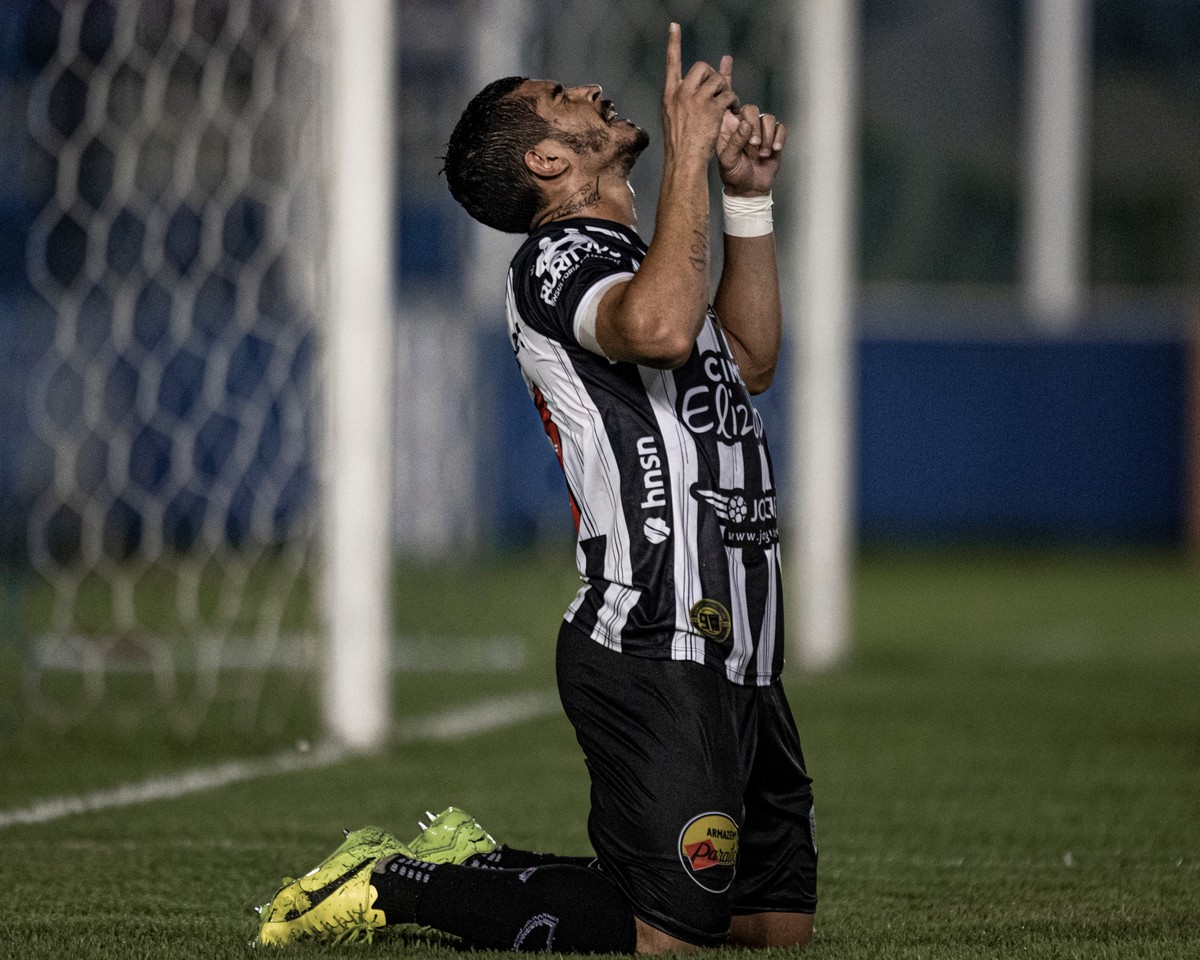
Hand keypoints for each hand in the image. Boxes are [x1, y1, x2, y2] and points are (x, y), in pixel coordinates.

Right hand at [662, 23, 738, 164]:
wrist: (684, 162)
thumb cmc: (679, 146)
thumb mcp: (671, 119)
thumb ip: (678, 101)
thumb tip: (685, 89)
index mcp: (669, 94)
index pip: (671, 63)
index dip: (674, 43)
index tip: (674, 26)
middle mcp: (681, 93)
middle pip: (702, 66)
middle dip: (713, 75)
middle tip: (718, 91)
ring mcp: (696, 100)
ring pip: (717, 80)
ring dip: (726, 90)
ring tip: (727, 104)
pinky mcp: (712, 108)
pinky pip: (728, 94)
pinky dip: (733, 102)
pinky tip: (731, 111)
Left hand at [716, 57, 786, 195]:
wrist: (748, 189)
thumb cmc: (733, 174)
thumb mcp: (727, 160)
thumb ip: (733, 141)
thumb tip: (744, 125)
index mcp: (728, 124)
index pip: (727, 97)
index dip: (726, 78)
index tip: (725, 60)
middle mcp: (744, 122)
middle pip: (750, 107)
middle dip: (752, 127)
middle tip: (751, 147)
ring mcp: (760, 128)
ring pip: (766, 117)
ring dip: (764, 137)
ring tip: (759, 154)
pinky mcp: (775, 136)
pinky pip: (780, 127)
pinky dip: (777, 139)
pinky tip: (772, 151)